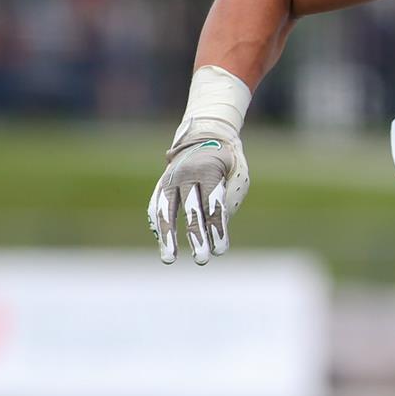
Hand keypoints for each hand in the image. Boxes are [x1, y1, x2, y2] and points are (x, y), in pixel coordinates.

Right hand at [147, 116, 250, 263]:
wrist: (205, 136)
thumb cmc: (227, 161)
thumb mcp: (238, 175)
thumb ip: (228, 200)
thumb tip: (218, 228)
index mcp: (209, 170)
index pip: (213, 205)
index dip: (217, 229)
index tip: (220, 250)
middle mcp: (186, 174)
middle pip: (190, 210)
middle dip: (196, 237)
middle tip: (201, 259)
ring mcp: (170, 178)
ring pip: (166, 210)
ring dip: (168, 237)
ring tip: (169, 259)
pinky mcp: (161, 184)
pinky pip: (156, 206)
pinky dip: (159, 225)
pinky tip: (163, 243)